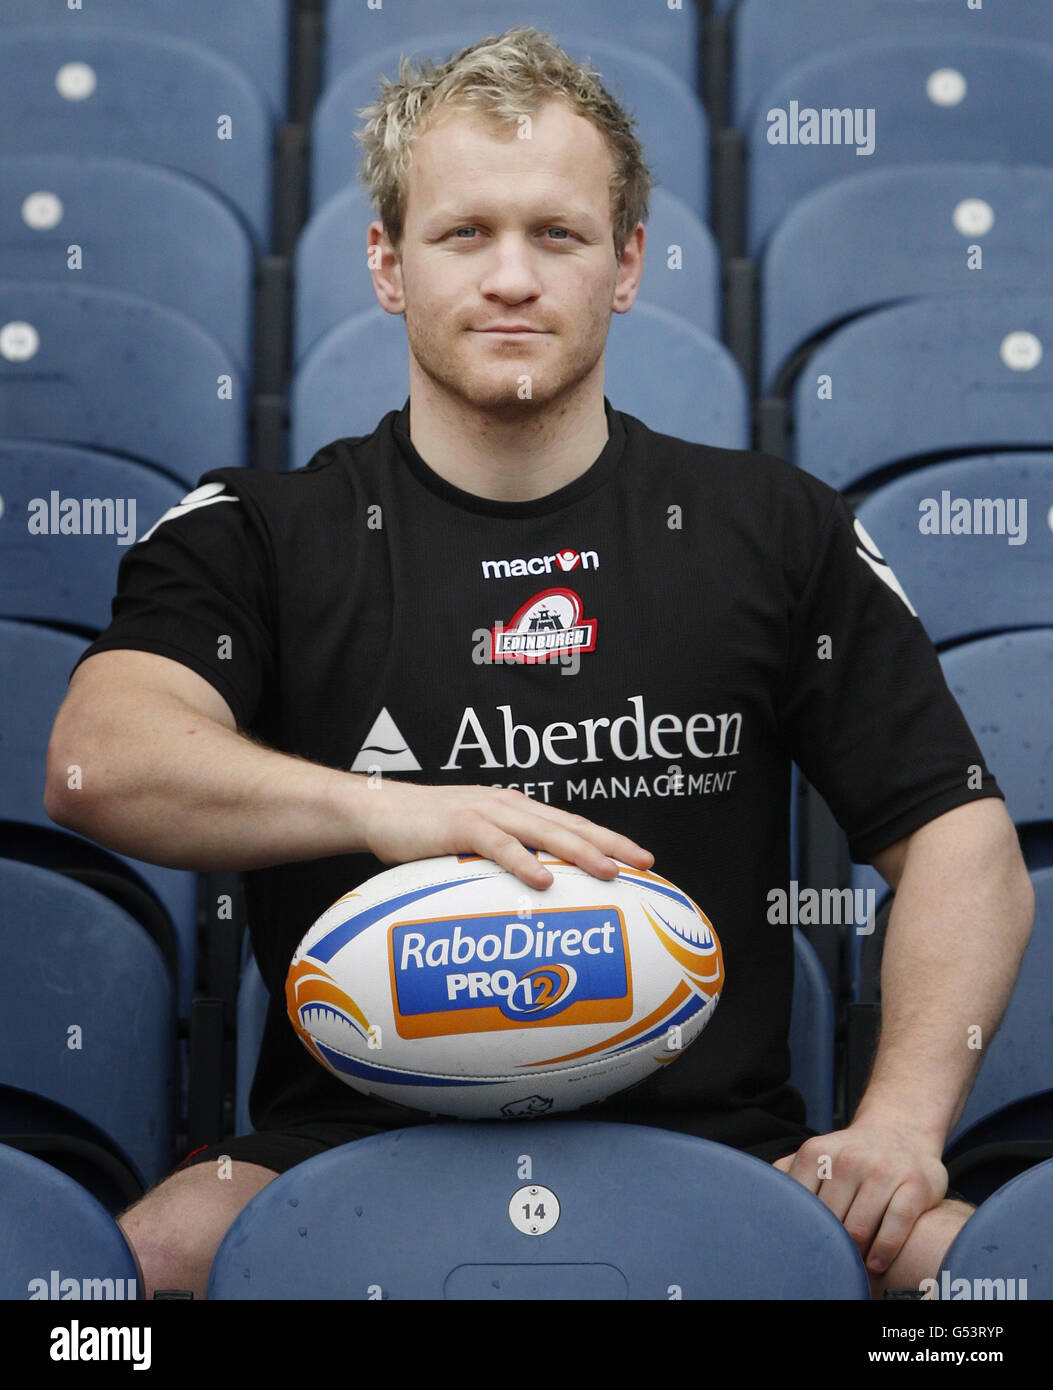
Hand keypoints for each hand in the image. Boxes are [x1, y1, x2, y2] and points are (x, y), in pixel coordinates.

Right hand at [355, 778, 653, 887]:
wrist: (378, 811)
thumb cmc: (427, 833)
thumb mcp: (474, 844)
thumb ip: (505, 858)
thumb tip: (536, 892)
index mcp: (516, 810)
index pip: (572, 824)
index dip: (609, 839)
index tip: (643, 860)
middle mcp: (508, 806)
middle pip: (569, 825)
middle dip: (610, 844)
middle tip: (644, 864)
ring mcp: (485, 813)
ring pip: (542, 832)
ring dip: (578, 852)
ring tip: (608, 872)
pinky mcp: (459, 826)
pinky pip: (497, 846)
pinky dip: (522, 862)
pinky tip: (543, 881)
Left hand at [772, 1119, 948, 1273]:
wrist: (901, 1130)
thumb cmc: (850, 1154)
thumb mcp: (817, 1154)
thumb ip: (786, 1174)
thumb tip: (753, 1201)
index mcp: (817, 1152)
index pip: (798, 1205)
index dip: (799, 1231)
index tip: (800, 1249)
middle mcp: (848, 1158)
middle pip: (829, 1221)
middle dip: (828, 1246)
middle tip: (828, 1263)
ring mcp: (882, 1170)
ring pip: (859, 1228)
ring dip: (854, 1256)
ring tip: (851, 1267)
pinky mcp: (914, 1184)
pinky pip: (895, 1226)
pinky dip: (883, 1251)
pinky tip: (875, 1262)